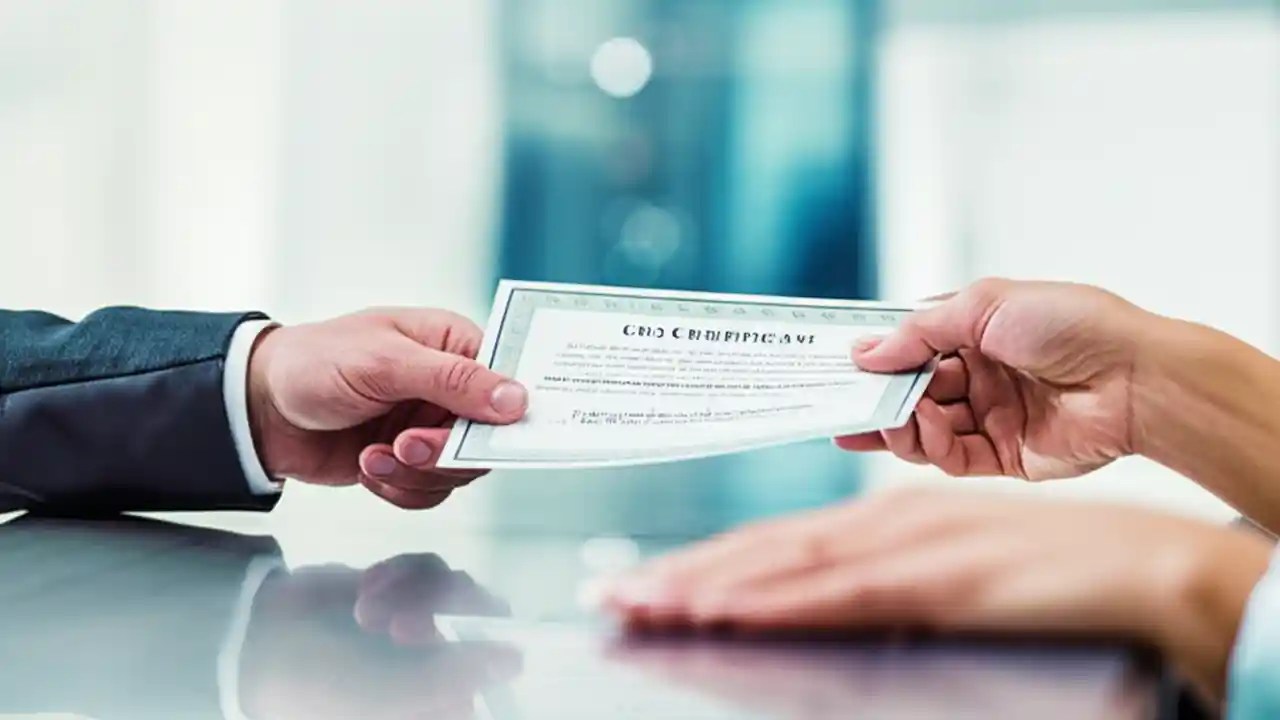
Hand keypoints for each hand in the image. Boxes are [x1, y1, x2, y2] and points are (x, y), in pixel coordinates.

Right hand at [241, 553, 517, 719]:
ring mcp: (432, 622)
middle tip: (397, 628)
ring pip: (462, 588)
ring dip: (415, 593)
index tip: (443, 644)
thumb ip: (445, 682)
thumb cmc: (310, 687)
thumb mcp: (379, 699)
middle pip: (490, 621)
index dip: (484, 655)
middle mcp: (446, 662)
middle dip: (445, 615)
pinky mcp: (409, 586)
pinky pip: (432, 565)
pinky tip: (366, 588)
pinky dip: (401, 572)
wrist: (256, 641)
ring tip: (365, 612)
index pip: (498, 671)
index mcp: (442, 698)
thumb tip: (513, 660)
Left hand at [246, 308, 526, 508]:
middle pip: (487, 436)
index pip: (507, 380)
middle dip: (446, 451)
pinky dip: (401, 488)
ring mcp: (428, 425)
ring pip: (459, 470)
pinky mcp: (408, 460)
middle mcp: (448, 387)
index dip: (507, 412)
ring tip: (375, 455)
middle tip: (407, 445)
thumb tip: (516, 398)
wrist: (258, 409)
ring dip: (416, 473)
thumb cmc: (314, 363)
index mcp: (452, 345)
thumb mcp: (385, 363)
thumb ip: (454, 381)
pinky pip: (430, 490)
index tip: (491, 436)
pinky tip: (367, 466)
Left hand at [597, 489, 1273, 702]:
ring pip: (784, 568)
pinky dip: (776, 601)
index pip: (773, 545)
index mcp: (881, 520)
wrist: (1137, 562)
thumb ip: (884, 579)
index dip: (704, 564)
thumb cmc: (1045, 567)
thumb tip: (824, 600)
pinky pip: (839, 593)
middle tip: (612, 596)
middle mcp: (881, 523)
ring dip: (706, 587)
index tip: (646, 585)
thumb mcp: (946, 568)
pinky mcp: (936, 579)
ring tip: (643, 605)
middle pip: (761, 552)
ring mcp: (907, 547)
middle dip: (681, 575)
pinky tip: (728, 612)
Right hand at [838, 278, 1153, 480]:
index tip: (839, 364)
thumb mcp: (985, 304)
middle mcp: (982, 375)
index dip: (877, 355)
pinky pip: (950, 457)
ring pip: (923, 429)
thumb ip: (919, 331)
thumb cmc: (1074, 326)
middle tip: (841, 401)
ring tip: (884, 416)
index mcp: (978, 331)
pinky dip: (928, 444)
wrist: (1135, 378)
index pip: (913, 345)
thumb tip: (866, 351)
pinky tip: (919, 426)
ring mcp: (992, 416)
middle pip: (911, 391)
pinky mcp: (1005, 456)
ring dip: (897, 423)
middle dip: (876, 396)